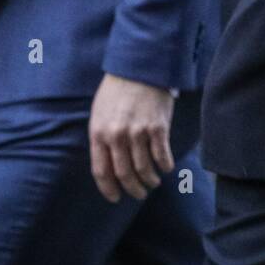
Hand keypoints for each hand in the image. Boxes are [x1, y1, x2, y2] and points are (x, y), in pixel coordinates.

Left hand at [88, 74, 174, 202]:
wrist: (139, 66)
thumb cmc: (117, 90)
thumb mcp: (99, 113)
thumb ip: (101, 138)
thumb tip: (107, 166)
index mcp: (99, 133)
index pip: (102, 171)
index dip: (109, 189)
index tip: (116, 198)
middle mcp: (117, 135)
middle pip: (125, 175)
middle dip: (132, 189)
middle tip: (138, 193)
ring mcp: (138, 132)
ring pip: (144, 170)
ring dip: (149, 181)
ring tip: (152, 182)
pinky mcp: (158, 128)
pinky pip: (162, 157)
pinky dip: (164, 167)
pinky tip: (165, 168)